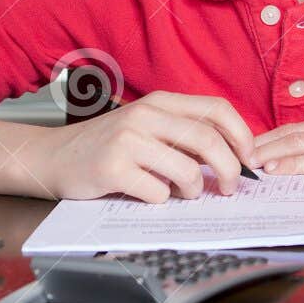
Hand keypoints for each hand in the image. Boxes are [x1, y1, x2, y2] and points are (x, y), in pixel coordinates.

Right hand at [34, 91, 254, 202]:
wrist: (53, 156)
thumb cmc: (107, 146)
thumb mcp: (147, 127)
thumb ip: (183, 134)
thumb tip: (233, 156)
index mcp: (160, 102)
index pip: (216, 109)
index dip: (242, 135)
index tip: (250, 158)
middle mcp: (145, 115)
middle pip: (208, 141)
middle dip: (229, 170)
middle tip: (230, 188)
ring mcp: (128, 140)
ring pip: (187, 170)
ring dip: (195, 190)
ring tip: (185, 193)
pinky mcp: (112, 168)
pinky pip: (158, 192)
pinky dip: (161, 200)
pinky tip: (148, 194)